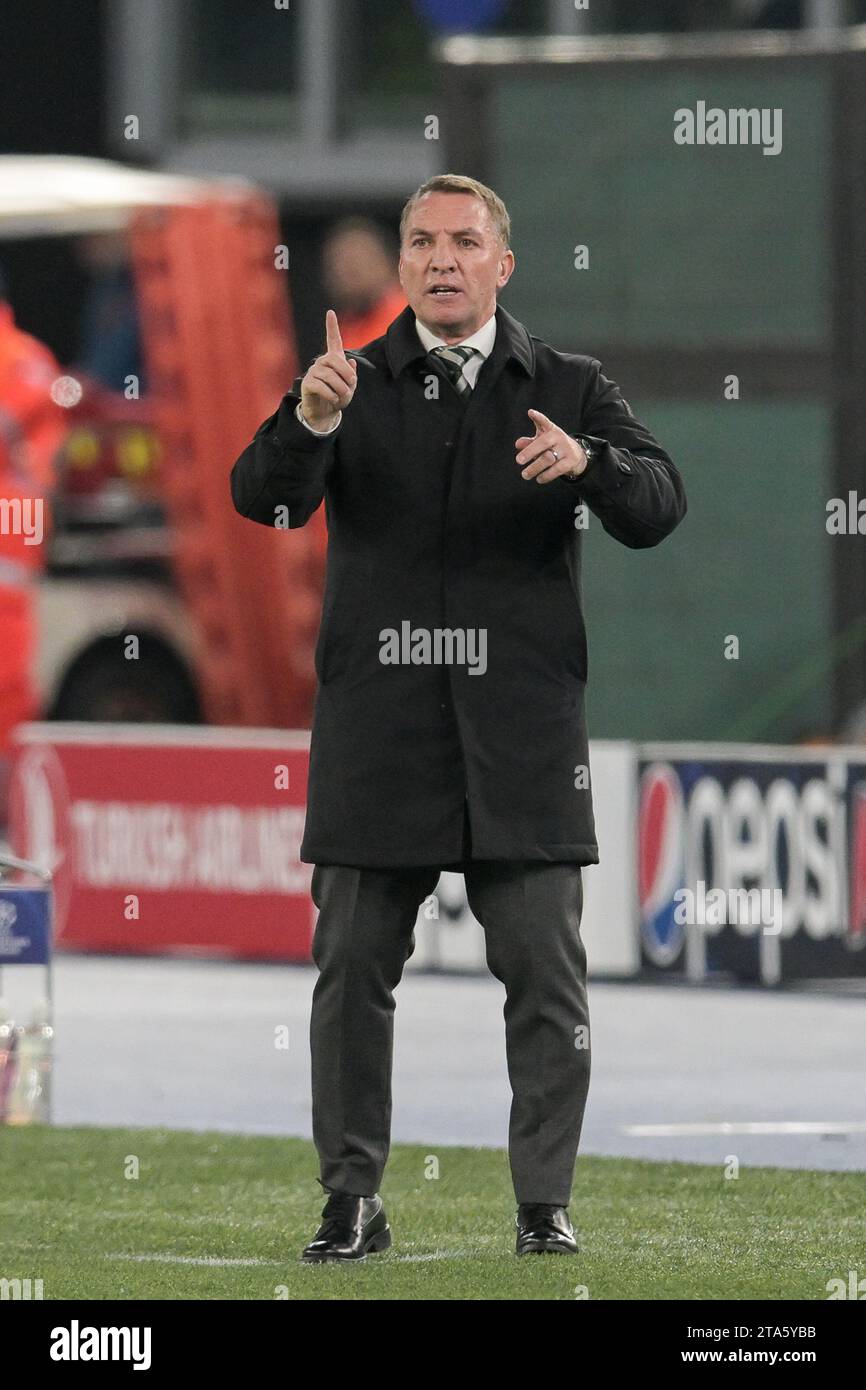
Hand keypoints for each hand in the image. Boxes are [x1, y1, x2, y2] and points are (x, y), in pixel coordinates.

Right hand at [300, 309, 357, 430]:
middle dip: (345, 373)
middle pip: (334, 360)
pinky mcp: (307, 383)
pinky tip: (333, 399)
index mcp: (333, 360)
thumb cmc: (338, 397)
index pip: (333, 340)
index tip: (330, 312)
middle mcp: (322, 362)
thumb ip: (352, 375)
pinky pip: (321, 386)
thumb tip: (351, 363)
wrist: (325, 413)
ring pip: (329, 375)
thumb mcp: (350, 387)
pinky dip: (331, 394)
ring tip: (342, 396)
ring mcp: (313, 372)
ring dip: (340, 388)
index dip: (332, 326)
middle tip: (351, 385)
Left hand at [515, 409, 586, 483]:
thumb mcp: (542, 442)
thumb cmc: (553, 446)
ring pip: (548, 458)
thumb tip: (518, 444)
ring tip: (525, 475)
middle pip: (543, 442)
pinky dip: (546, 476)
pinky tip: (539, 479)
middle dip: (530, 451)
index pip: (544, 421)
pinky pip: (556, 470)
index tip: (530, 412)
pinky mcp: (570, 461)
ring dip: (535, 468)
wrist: (577, 454)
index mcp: (550, 430)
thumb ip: (529, 442)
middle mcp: (558, 437)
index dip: (538, 417)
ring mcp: (565, 449)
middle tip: (518, 460)